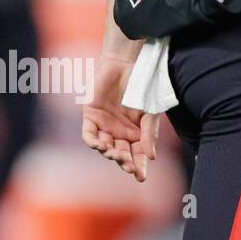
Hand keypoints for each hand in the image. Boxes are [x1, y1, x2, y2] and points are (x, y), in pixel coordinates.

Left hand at [82, 53, 158, 181]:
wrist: (128, 62)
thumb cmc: (144, 85)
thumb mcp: (151, 111)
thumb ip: (149, 134)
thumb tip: (150, 157)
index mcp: (137, 132)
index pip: (138, 154)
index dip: (139, 166)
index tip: (141, 177)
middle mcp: (120, 132)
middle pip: (121, 154)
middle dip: (125, 162)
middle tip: (130, 166)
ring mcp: (105, 125)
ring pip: (105, 147)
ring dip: (111, 154)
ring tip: (118, 155)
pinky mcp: (90, 116)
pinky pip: (89, 135)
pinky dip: (94, 142)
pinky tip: (102, 146)